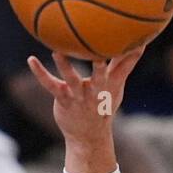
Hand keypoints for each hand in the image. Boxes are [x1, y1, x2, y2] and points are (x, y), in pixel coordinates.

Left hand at [26, 47, 144, 144]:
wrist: (88, 135)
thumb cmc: (103, 104)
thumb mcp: (117, 85)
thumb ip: (126, 63)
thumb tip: (141, 43)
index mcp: (110, 84)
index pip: (122, 66)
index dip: (127, 52)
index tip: (134, 37)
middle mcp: (96, 89)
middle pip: (100, 74)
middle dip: (99, 63)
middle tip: (97, 48)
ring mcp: (78, 95)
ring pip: (72, 78)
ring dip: (64, 65)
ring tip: (56, 51)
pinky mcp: (62, 99)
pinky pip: (49, 84)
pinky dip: (40, 72)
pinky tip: (31, 60)